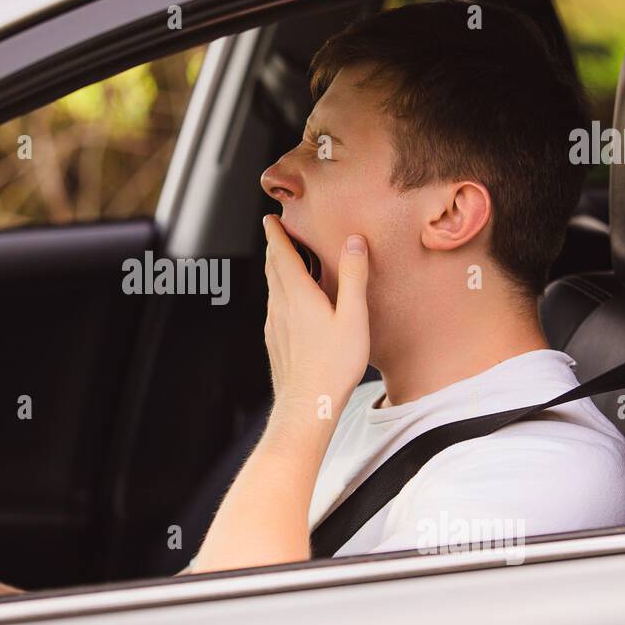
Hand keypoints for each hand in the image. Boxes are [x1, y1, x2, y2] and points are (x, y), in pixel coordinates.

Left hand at [261, 214, 369, 431]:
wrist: (307, 406)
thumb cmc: (334, 366)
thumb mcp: (353, 318)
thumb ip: (354, 278)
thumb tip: (354, 242)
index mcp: (298, 296)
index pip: (281, 255)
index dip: (276, 234)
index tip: (270, 218)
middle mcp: (280, 307)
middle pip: (272, 269)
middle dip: (275, 248)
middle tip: (277, 233)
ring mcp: (274, 327)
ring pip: (272, 290)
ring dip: (276, 271)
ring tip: (285, 262)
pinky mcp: (275, 343)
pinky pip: (274, 310)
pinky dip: (279, 295)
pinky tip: (290, 304)